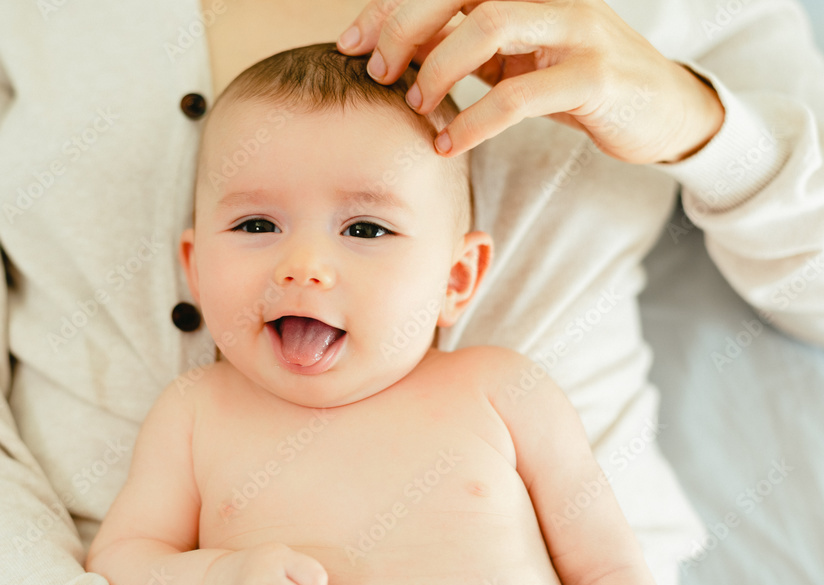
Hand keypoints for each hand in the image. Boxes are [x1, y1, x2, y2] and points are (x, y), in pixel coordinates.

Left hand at [336, 0, 724, 163]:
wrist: (660, 108)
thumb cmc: (574, 82)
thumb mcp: (514, 59)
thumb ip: (465, 48)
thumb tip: (397, 53)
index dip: (390, 8)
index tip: (350, 43)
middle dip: (405, 27)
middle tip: (378, 72)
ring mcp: (576, 28)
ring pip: (489, 25)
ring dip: (438, 68)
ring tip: (415, 106)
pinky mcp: (595, 75)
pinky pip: (520, 94)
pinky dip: (474, 120)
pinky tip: (447, 144)